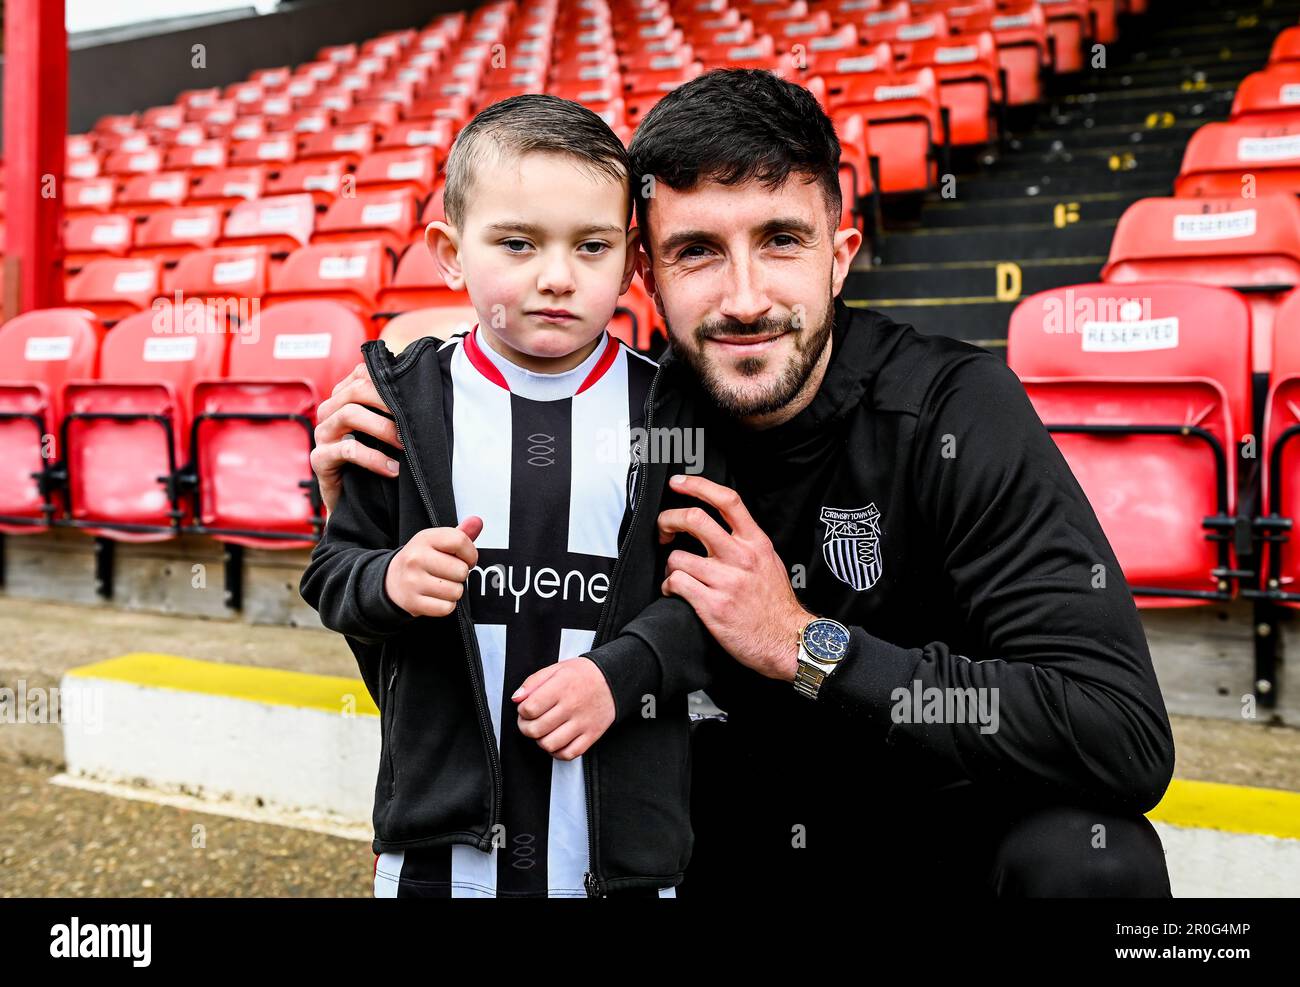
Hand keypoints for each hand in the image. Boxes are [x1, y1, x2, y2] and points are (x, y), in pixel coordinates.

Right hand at [312, 362, 401, 514]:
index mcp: (344, 399)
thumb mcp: (386, 434)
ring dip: (382, 428)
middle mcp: (330, 412)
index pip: (362, 375)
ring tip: (404, 444)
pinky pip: (346, 449)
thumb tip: (424, 394)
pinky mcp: (320, 458)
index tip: (412, 394)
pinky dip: (373, 458)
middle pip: (356, 391)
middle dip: (387, 402)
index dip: (387, 380)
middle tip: (411, 419)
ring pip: (349, 414)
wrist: (355, 503)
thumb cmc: (375, 463)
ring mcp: (322, 434)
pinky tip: (392, 469)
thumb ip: (395, 412)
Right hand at [384, 517, 482, 617]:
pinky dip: (446, 605)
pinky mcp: (413, 602)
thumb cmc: (422, 559)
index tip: (466, 559)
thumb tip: (478, 521)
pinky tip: (435, 597)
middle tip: (448, 574)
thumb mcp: (437, 542)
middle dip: (461, 574)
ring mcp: (412, 581)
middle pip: (461, 570)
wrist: (391, 580)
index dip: (471, 554)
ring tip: (441, 585)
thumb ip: (461, 533)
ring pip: (456, 591)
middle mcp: (416, 558)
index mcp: (425, 538)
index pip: (460, 542)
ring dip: (454, 591)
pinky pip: (446, 608)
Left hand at [513, 658, 615, 760]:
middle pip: (536, 729)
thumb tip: (516, 699)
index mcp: (561, 688)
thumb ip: (533, 682)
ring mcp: (582, 723)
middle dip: (526, 727)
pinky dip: (557, 752)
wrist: (612, 680)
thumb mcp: (556, 669)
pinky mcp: (591, 735)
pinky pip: (568, 754)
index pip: (530, 708)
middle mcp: (572, 706)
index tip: (525, 709)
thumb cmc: (582, 675)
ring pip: (549, 744)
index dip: (522, 711)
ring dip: (540, 740)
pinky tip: (555, 741)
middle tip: (529, 721)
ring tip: (543, 731)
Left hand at [658, 475, 812, 681]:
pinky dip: (669, 586)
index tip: (679, 483)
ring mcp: (726, 581)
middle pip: (695, 519)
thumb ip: (748, 543)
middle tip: (664, 528)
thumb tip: (722, 527)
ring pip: (678, 557)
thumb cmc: (777, 606)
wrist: (787, 641)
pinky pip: (677, 584)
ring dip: (669, 564)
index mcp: (756, 543)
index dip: (698, 485)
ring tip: (675, 573)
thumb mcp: (770, 562)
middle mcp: (741, 557)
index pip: (727, 500)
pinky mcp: (713, 606)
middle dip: (668, 519)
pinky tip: (675, 591)